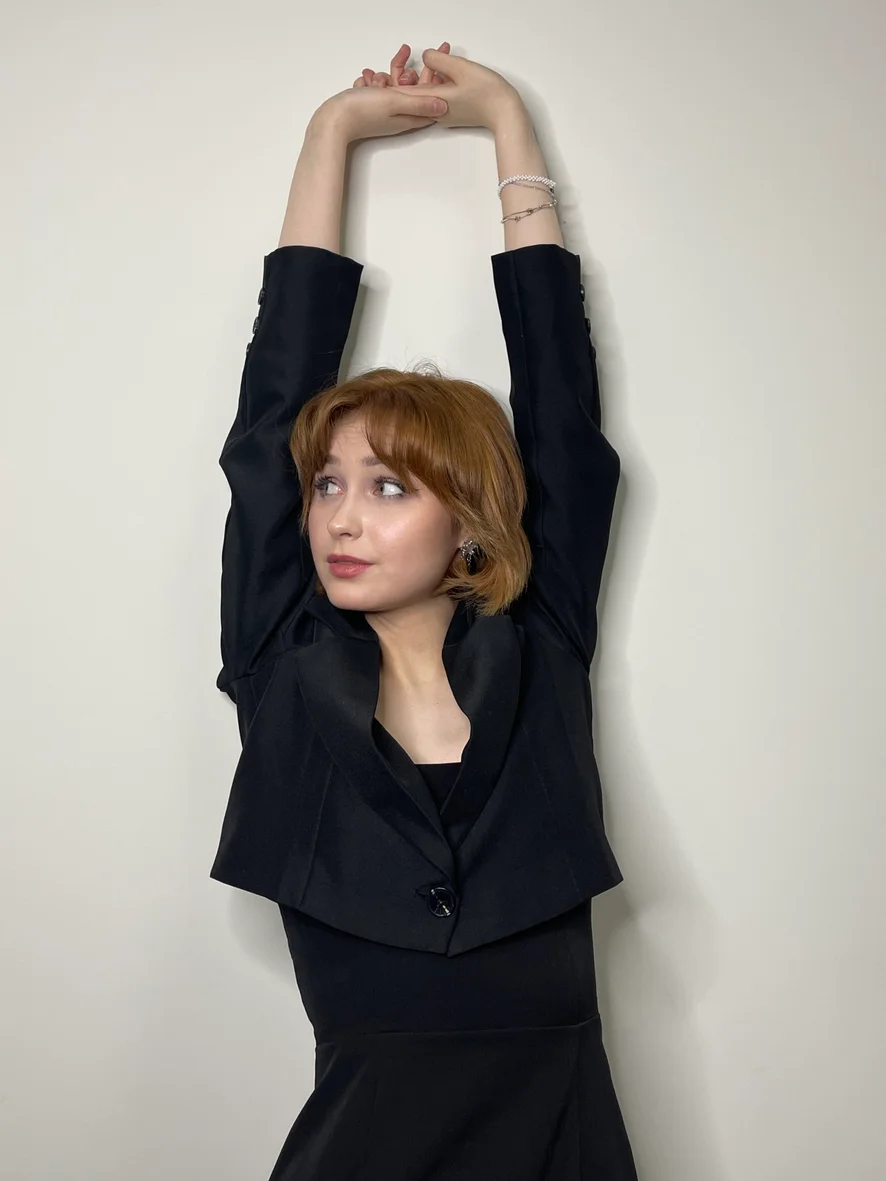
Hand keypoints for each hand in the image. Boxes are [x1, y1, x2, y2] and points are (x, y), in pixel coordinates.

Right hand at [316, 43, 451, 142]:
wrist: (332, 120)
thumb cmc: (362, 112)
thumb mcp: (395, 102)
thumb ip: (419, 103)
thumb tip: (444, 106)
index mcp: (407, 117)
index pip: (430, 100)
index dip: (438, 81)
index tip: (441, 63)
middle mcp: (398, 116)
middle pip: (411, 89)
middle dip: (406, 70)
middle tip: (404, 51)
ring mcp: (384, 112)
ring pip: (392, 87)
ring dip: (384, 76)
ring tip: (373, 76)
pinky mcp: (371, 108)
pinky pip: (377, 90)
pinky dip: (371, 83)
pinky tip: (364, 82)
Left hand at [406, 47, 522, 132]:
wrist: (504, 113)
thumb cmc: (486, 92)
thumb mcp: (460, 67)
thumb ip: (438, 60)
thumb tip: (426, 57)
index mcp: (433, 100)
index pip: (405, 93)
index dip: (397, 81)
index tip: (391, 74)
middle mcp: (435, 112)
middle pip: (417, 92)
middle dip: (418, 72)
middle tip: (420, 55)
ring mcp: (444, 115)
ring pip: (429, 93)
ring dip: (432, 75)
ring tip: (441, 56)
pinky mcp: (454, 114)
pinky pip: (439, 98)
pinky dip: (441, 83)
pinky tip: (448, 72)